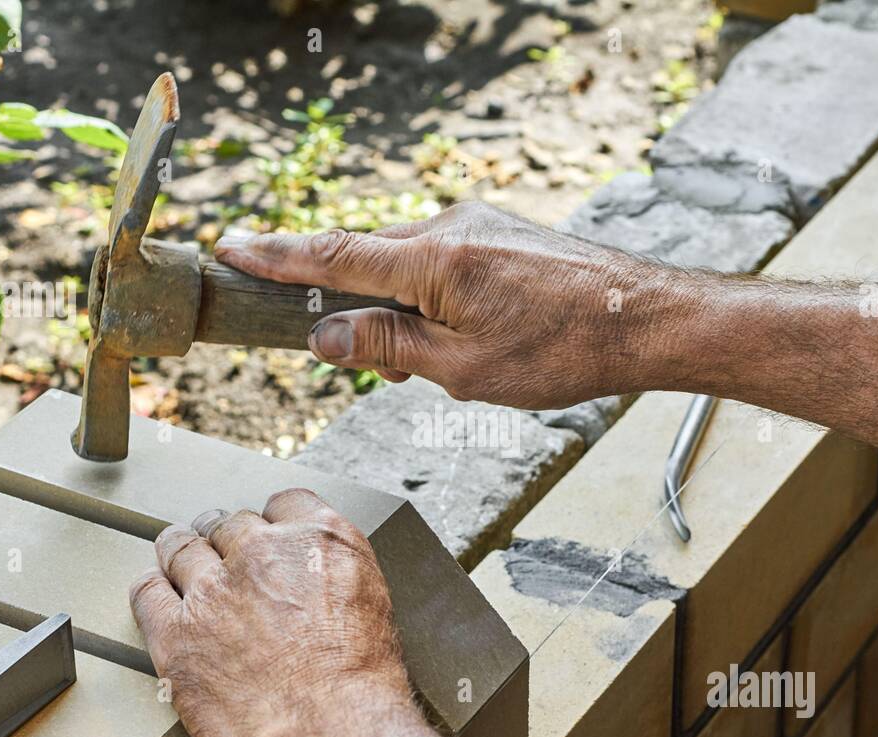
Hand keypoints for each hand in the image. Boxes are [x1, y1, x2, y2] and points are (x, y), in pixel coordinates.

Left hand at [128, 488, 412, 736]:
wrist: (328, 730)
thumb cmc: (359, 683)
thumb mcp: (372, 606)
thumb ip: (335, 576)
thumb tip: (317, 584)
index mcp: (319, 539)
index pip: (286, 503)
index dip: (273, 519)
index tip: (268, 531)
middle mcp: (263, 552)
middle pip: (230, 523)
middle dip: (227, 538)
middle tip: (224, 554)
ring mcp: (213, 590)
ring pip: (182, 547)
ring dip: (181, 550)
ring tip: (177, 553)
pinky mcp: (175, 633)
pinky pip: (147, 592)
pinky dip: (150, 588)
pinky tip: (153, 589)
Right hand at [214, 202, 677, 408]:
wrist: (647, 319)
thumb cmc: (564, 350)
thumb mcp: (463, 371)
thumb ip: (388, 349)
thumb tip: (326, 335)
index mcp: (434, 261)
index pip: (331, 255)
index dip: (275, 256)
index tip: (230, 248)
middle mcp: (450, 228)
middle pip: (366, 262)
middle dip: (352, 310)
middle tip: (363, 363)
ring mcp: (478, 224)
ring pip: (407, 268)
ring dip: (401, 314)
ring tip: (439, 365)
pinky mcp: (498, 234)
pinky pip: (441, 262)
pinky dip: (432, 300)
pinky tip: (464, 340)